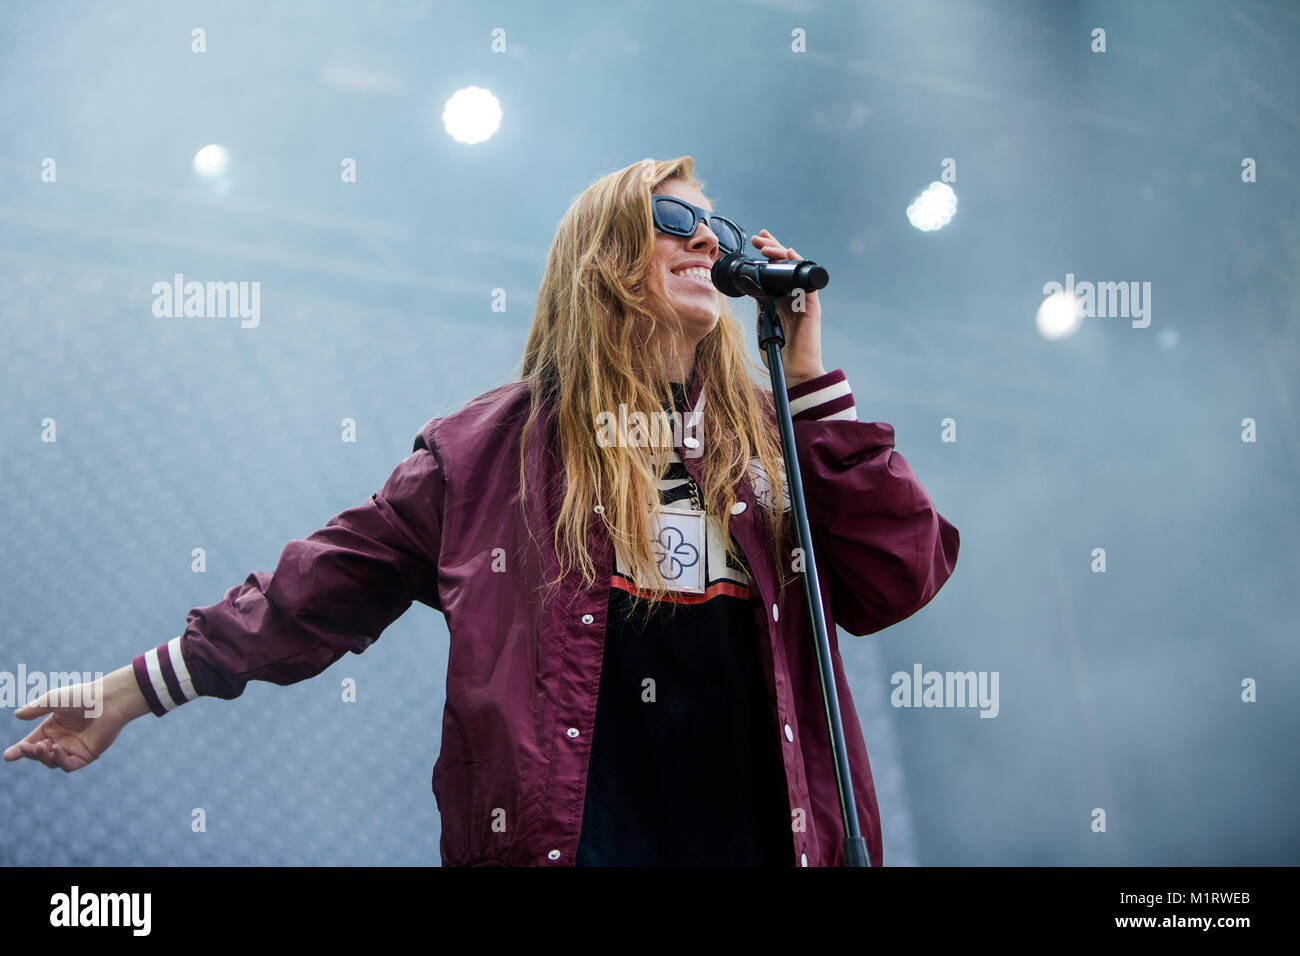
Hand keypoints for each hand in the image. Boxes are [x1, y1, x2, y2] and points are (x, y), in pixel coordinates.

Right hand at [3, 666, 146, 771]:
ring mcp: (74, 748)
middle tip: (27, 748)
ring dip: (43, 757)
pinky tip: (57, 749)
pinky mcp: (87, 755)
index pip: (31, 742)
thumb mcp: (54, 699)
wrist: (109, 699)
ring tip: (41, 747)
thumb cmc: (82, 696)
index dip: (19, 750)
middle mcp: (61, 739)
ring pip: (52, 761)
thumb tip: (17, 715)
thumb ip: (35, 708)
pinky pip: (68, 765)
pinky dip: (60, 760)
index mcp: (52, 727)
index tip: (8, 756)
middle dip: (30, 752)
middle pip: (39, 754)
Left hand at [751, 229, 826, 387]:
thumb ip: (761, 304)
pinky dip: (799, 265)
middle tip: (759, 237)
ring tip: (767, 246)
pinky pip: (808, 280)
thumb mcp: (764, 322)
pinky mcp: (812, 306)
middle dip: (773, 246)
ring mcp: (804, 299)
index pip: (776, 270)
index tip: (757, 240)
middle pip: (786, 263)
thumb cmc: (779, 352)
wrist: (794, 371)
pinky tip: (790, 254)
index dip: (769, 253)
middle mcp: (795, 295)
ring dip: (782, 252)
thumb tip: (752, 286)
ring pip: (796, 267)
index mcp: (783, 298)